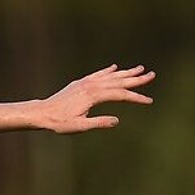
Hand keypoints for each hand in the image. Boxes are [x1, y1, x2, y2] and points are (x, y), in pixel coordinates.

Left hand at [40, 64, 154, 132]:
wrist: (42, 113)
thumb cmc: (59, 122)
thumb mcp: (80, 126)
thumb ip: (98, 123)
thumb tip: (117, 120)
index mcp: (93, 96)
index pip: (120, 95)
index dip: (136, 97)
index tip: (149, 101)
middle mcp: (90, 86)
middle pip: (118, 81)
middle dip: (136, 78)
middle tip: (152, 75)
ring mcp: (85, 83)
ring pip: (110, 76)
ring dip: (125, 72)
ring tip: (140, 68)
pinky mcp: (79, 83)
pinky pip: (97, 74)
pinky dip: (107, 71)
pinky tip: (115, 67)